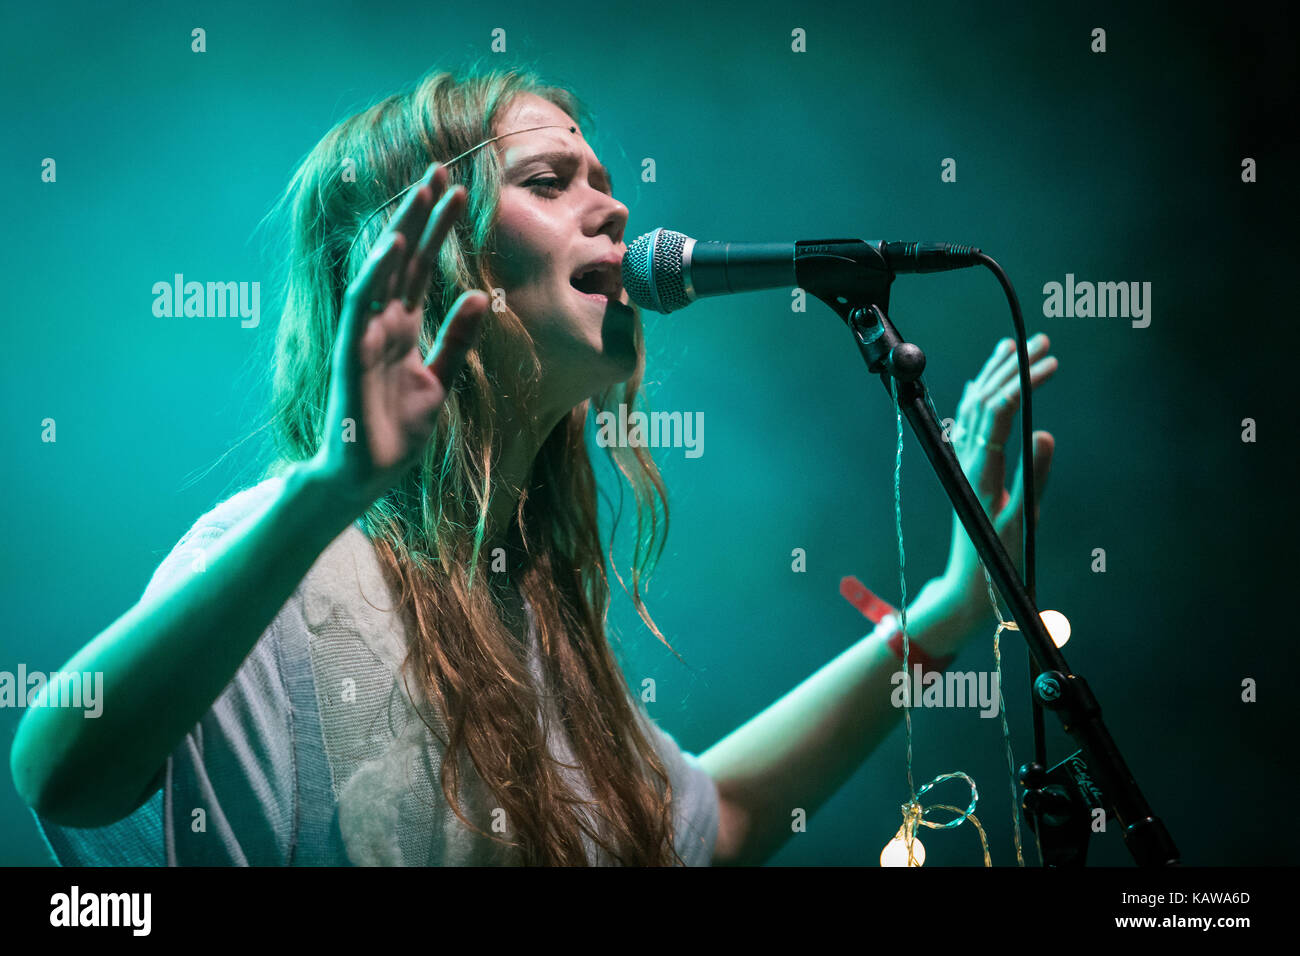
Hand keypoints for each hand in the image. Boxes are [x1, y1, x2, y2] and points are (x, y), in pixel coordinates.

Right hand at [311, 162, 488, 512]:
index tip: (458, 191)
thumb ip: (457, 339)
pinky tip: (394, 244)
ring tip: (423, 190)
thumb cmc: (398, 431)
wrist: (366, 476)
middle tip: (441, 169)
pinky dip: (376, 273)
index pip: (424, 267)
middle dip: (421, 213)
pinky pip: (362, 305)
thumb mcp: (441, 380)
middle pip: (405, 257)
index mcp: (403, 327)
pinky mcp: (352, 353)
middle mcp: (383, 322)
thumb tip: (480, 296)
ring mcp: (365, 334)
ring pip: (383, 270)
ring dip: (402, 229)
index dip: (438, 228)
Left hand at [938, 333, 1057, 620]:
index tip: (1051, 361)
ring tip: (1014, 346)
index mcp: (981, 469)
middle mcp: (967, 459)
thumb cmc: (997, 560)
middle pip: (984, 400)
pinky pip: (968, 423)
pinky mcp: (966, 470)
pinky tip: (984, 383)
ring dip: (994, 374)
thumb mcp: (1023, 521)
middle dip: (1012, 365)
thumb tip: (1044, 433)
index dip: (1024, 380)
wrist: (967, 585)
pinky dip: (979, 397)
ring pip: (973, 407)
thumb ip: (1035, 476)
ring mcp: (963, 463)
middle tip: (1041, 340)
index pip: (1000, 410)